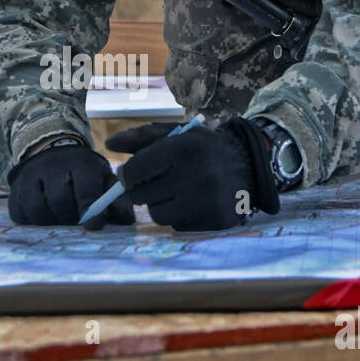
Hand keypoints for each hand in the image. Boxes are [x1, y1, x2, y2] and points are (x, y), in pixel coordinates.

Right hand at [8, 143, 134, 227]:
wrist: (52, 153)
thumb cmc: (85, 174)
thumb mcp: (104, 180)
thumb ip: (117, 200)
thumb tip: (126, 221)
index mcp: (81, 163)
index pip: (85, 188)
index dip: (90, 209)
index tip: (94, 226)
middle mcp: (52, 165)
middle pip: (60, 201)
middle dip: (70, 217)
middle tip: (77, 220)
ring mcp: (30, 175)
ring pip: (38, 210)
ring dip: (51, 221)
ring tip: (61, 217)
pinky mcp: (15, 188)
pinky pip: (20, 214)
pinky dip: (32, 221)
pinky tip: (44, 215)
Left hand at [106, 118, 279, 230]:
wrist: (249, 164)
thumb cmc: (203, 148)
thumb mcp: (176, 134)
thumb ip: (141, 137)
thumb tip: (109, 144)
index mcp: (184, 149)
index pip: (135, 171)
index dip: (127, 175)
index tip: (130, 174)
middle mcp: (198, 175)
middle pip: (141, 196)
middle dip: (142, 190)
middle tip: (155, 183)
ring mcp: (208, 201)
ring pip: (158, 215)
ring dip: (160, 205)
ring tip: (175, 192)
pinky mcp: (216, 220)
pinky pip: (178, 226)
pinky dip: (179, 216)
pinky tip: (193, 202)